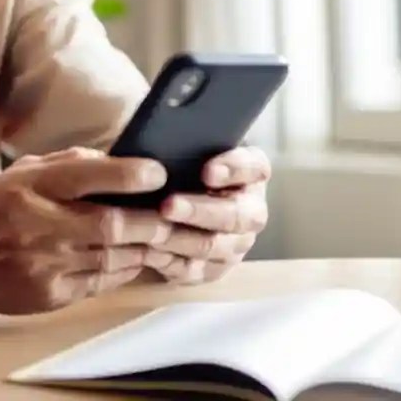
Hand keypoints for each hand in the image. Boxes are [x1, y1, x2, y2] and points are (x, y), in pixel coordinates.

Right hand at [0, 147, 173, 314]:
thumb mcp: (22, 173)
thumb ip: (69, 163)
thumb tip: (120, 160)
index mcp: (31, 186)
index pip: (88, 176)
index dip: (131, 174)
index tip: (158, 172)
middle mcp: (39, 225)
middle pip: (112, 224)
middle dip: (153, 219)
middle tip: (178, 211)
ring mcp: (45, 265)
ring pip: (115, 257)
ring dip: (145, 246)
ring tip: (165, 234)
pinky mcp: (50, 295)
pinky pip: (103, 282)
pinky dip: (125, 268)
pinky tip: (135, 256)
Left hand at [146, 146, 270, 284]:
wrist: (173, 196)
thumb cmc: (181, 164)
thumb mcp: (188, 145)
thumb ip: (186, 139)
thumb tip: (165, 129)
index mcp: (252, 172)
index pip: (254, 167)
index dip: (233, 168)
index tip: (207, 170)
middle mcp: (251, 209)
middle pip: (235, 215)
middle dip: (199, 211)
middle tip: (167, 205)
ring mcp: (235, 243)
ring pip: (212, 246)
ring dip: (179, 239)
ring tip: (149, 231)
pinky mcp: (214, 269)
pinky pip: (194, 271)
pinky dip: (169, 262)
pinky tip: (146, 251)